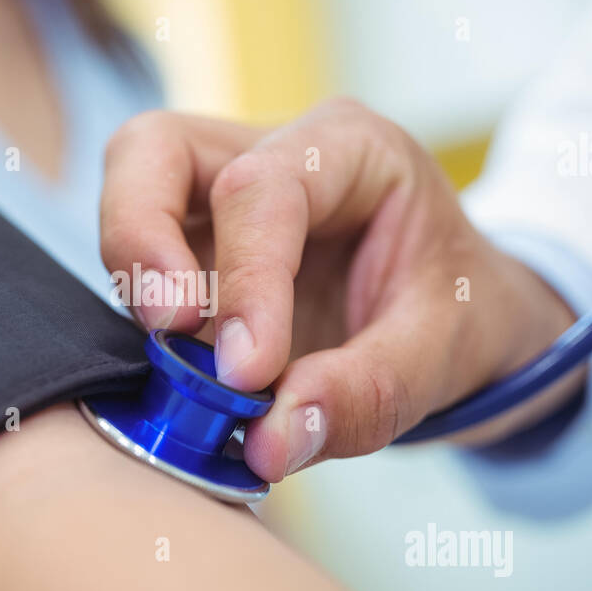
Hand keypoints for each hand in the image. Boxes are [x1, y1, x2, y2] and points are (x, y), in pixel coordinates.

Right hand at [100, 98, 583, 482]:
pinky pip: (139, 266)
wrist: (463, 317)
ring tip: (178, 363)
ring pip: (128, 194)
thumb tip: (269, 442)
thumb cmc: (461, 312)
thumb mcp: (445, 353)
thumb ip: (366, 395)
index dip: (244, 280)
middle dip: (139, 236)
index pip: (263, 189)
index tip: (244, 373)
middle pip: (155, 149)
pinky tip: (185, 377)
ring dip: (135, 279)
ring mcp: (219, 197)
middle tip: (168, 328)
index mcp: (350, 148)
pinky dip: (146, 322)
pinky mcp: (192, 249)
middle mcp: (271, 152)